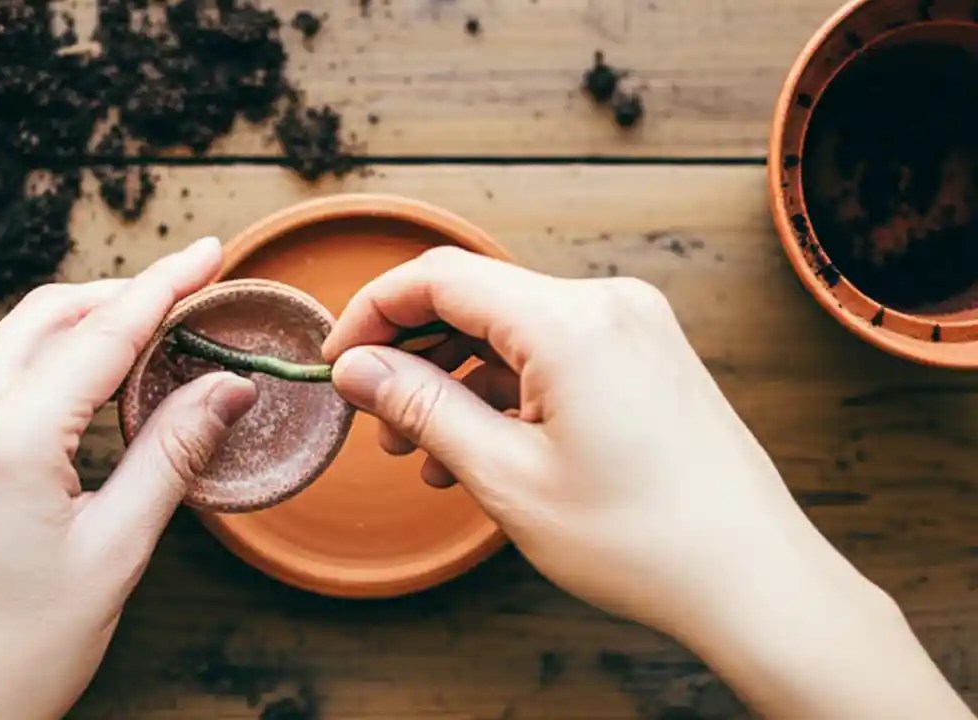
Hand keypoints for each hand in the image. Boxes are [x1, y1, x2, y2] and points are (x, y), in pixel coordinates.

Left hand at [0, 238, 256, 719]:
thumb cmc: (12, 657)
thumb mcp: (113, 554)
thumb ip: (171, 456)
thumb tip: (226, 390)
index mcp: (5, 438)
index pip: (103, 333)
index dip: (165, 287)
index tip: (209, 254)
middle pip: (48, 317)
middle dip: (121, 294)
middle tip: (186, 293)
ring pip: (12, 345)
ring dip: (80, 328)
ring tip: (146, 342)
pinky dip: (42, 367)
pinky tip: (81, 395)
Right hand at [324, 247, 969, 718]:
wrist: (752, 580)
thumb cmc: (641, 539)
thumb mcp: (506, 478)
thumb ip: (423, 408)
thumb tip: (357, 368)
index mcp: (571, 322)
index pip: (440, 277)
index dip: (373, 312)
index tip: (337, 361)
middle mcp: (607, 305)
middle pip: (476, 301)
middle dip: (415, 356)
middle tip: (381, 425)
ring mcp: (634, 328)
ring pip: (512, 332)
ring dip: (458, 382)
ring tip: (428, 455)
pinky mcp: (647, 357)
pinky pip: (554, 355)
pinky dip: (507, 393)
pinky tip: (481, 452)